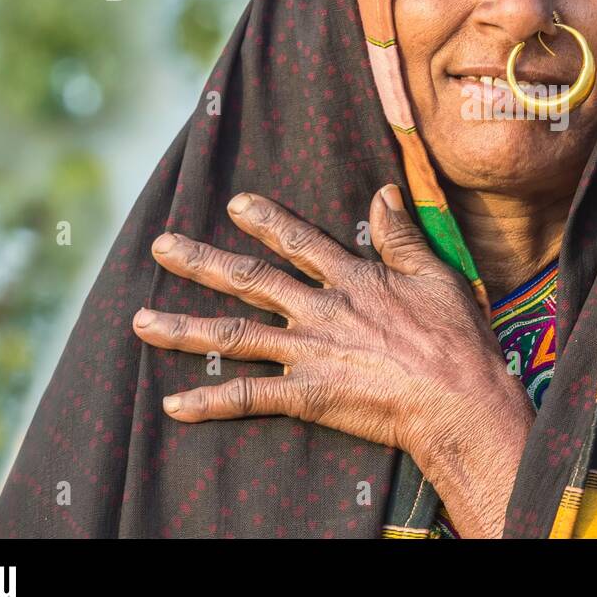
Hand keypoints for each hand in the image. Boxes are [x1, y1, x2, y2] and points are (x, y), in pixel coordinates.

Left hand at [131, 185, 534, 536]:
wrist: (456, 399)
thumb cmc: (455, 340)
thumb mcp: (436, 275)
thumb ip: (402, 236)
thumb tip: (385, 191)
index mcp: (351, 279)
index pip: (297, 240)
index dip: (265, 219)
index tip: (234, 203)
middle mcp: (319, 310)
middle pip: (249, 279)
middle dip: (200, 261)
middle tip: (161, 246)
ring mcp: (308, 353)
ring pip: (233, 336)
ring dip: (183, 328)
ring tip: (140, 321)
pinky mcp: (307, 396)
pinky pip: (248, 398)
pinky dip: (209, 403)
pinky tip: (173, 406)